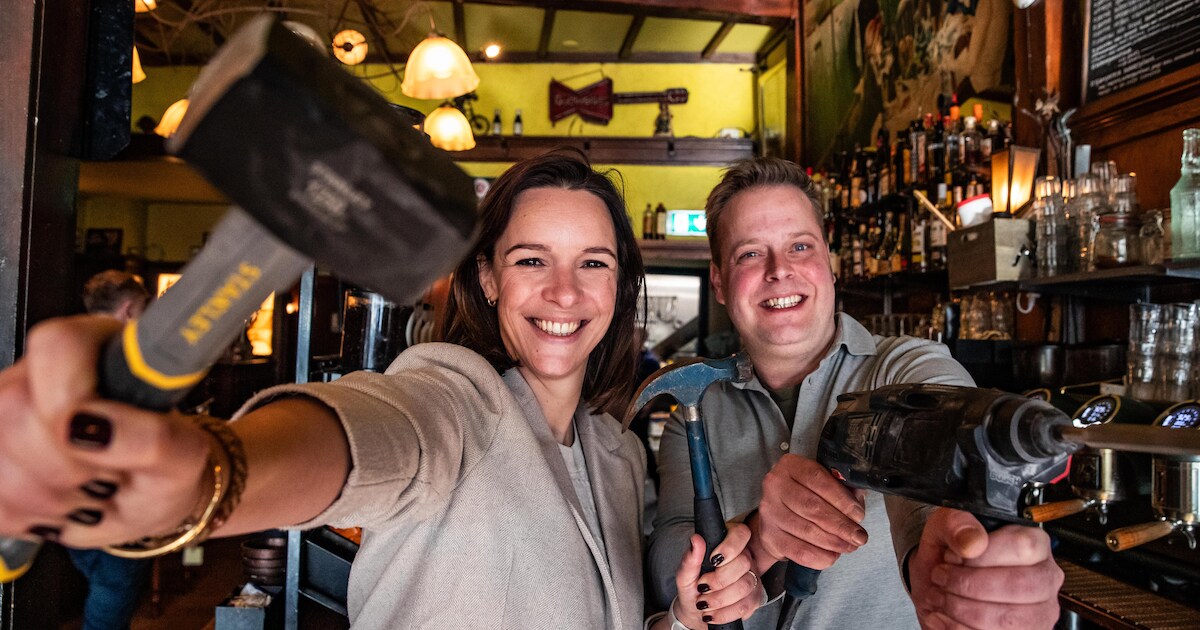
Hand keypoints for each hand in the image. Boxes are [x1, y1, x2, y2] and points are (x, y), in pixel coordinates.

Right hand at [0, 316, 210, 547]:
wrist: (142, 503)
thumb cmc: (162, 468)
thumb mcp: (183, 457)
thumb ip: (153, 439)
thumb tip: (93, 429)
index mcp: (94, 349)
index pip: (57, 345)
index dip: (71, 398)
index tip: (102, 436)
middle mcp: (36, 375)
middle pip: (13, 408)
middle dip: (71, 464)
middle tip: (108, 471)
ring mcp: (0, 416)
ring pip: (0, 464)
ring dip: (56, 498)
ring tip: (90, 490)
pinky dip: (33, 516)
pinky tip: (64, 503)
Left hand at [671, 524, 763, 627]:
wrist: (696, 611)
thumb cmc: (692, 588)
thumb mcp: (685, 575)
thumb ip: (690, 559)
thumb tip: (695, 539)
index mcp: (727, 543)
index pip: (741, 534)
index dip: (729, 547)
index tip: (713, 560)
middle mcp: (744, 557)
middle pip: (744, 563)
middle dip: (719, 579)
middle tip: (702, 586)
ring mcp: (752, 577)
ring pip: (745, 585)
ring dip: (720, 599)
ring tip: (704, 603)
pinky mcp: (754, 598)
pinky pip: (745, 605)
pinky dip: (725, 613)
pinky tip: (713, 613)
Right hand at [749, 454, 867, 572]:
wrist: (778, 515)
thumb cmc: (807, 495)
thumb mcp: (824, 483)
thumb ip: (843, 488)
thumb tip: (858, 501)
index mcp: (791, 466)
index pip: (817, 479)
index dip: (841, 499)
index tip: (859, 515)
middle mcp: (775, 485)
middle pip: (812, 507)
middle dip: (841, 525)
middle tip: (859, 537)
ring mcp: (769, 511)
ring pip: (806, 530)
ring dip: (833, 542)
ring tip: (850, 546)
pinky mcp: (769, 535)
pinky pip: (798, 550)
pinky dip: (819, 556)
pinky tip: (833, 556)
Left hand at [909, 508, 1062, 629]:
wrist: (936, 585)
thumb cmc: (950, 554)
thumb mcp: (944, 527)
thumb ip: (956, 524)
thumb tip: (974, 541)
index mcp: (1033, 543)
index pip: (1021, 546)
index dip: (981, 555)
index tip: (953, 558)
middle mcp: (1045, 578)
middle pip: (1016, 586)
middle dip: (966, 584)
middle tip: (941, 578)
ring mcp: (1040, 611)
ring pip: (1007, 619)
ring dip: (961, 609)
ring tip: (941, 597)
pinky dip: (960, 628)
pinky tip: (946, 617)